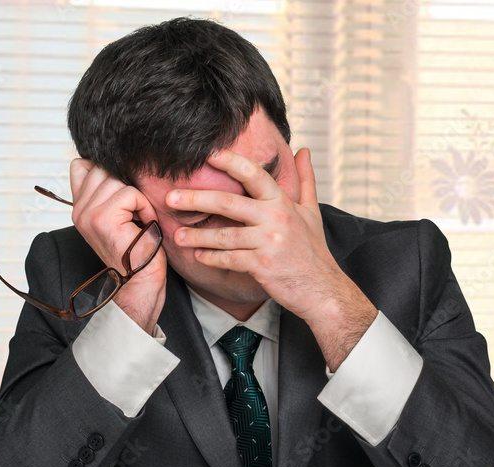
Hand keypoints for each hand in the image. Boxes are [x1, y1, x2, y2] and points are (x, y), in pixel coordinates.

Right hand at [70, 159, 166, 332]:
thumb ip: (107, 191)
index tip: (122, 197)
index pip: (82, 166)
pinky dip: (144, 207)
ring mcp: (87, 214)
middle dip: (125, 187)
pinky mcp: (102, 219)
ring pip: (117, 180)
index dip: (106, 172)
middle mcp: (78, 210)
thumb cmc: (138, 249)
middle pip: (103, 169)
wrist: (140, 281)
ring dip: (137, 199)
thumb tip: (114, 162)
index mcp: (78, 207)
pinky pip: (130, 194)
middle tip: (134, 213)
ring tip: (139, 220)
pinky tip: (144, 223)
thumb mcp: (119, 215)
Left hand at [169, 148, 376, 368]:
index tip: (208, 156)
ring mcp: (269, 242)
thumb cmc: (314, 250)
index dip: (230, 162)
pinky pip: (229, 259)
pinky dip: (212, 259)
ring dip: (197, 236)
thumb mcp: (312, 211)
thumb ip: (305, 179)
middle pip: (228, 203)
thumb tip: (303, 151)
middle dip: (196, 198)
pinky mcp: (262, 265)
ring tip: (178, 236)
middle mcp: (275, 218)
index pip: (253, 174)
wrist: (323, 288)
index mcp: (283, 202)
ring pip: (224, 235)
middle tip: (171, 198)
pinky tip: (199, 257)